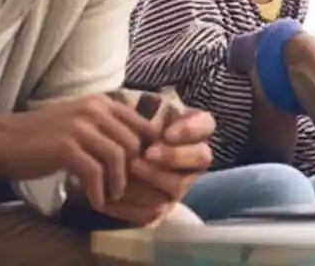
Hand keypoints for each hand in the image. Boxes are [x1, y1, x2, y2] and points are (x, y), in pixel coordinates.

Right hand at [0, 94, 157, 209]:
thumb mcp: (81, 122)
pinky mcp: (67, 148)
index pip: (142, 124)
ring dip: (118, 182)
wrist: (5, 140)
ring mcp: (80, 127)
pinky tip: (96, 202)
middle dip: (135, 169)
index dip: (149, 149)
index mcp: (102, 103)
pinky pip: (94, 173)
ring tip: (113, 195)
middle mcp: (95, 110)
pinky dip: (98, 191)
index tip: (145, 170)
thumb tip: (141, 149)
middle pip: (133, 142)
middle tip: (128, 187)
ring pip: (118, 157)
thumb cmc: (44, 136)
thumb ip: (108, 128)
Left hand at [93, 105, 215, 225]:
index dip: (190, 130)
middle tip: (149, 153)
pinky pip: (159, 206)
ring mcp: (182, 181)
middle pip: (202, 157)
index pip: (206, 125)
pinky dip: (140, 198)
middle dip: (175, 156)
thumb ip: (148, 110)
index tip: (167, 133)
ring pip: (181, 184)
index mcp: (194, 127)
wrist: (108, 152)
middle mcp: (194, 155)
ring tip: (132, 167)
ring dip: (156, 176)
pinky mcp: (164, 202)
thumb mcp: (137, 109)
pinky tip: (123, 188)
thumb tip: (153, 119)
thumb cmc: (127, 122)